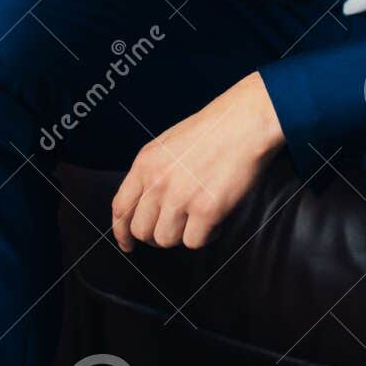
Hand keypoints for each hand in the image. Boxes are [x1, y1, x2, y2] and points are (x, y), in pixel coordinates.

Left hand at [111, 73, 284, 251]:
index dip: (121, 232)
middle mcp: (158, 182)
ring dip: (182, 235)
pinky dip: (206, 236)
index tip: (127, 243)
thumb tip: (149, 203)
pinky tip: (215, 220)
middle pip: (141, 230)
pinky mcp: (206, 210)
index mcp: (146, 163)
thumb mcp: (169, 143)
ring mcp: (181, 198)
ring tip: (198, 219)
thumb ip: (154, 172)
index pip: (120, 208)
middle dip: (156, 236)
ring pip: (166, 240)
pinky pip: (194, 242)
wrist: (245, 122)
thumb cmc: (214, 129)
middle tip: (173, 229)